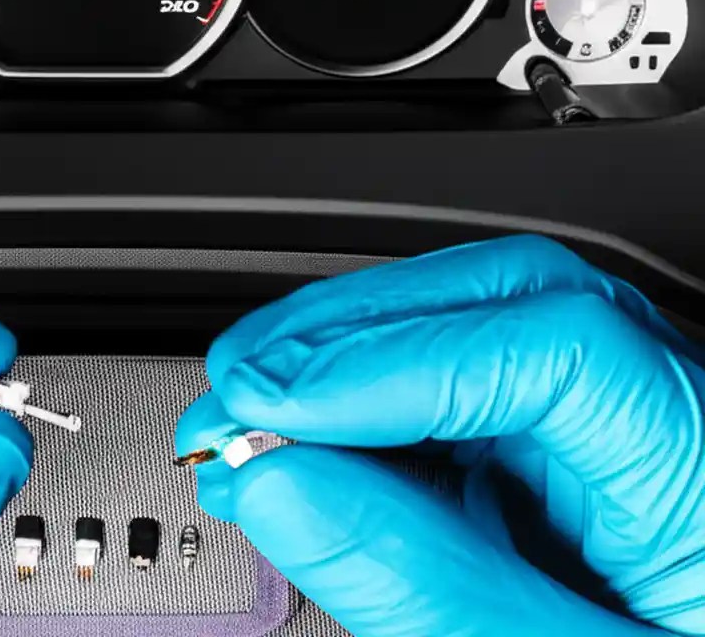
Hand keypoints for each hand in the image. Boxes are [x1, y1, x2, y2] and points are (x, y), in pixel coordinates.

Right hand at [177, 236, 703, 635]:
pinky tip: (285, 449)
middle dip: (340, 337)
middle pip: (498, 303)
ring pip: (455, 333)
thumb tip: (279, 482)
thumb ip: (424, 588)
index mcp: (701, 469)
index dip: (390, 361)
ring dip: (325, 369)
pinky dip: (347, 418)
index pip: (553, 346)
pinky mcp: (551, 459)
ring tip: (237, 426)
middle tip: (235, 392)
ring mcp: (604, 429)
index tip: (273, 406)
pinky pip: (438, 402)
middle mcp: (664, 419)